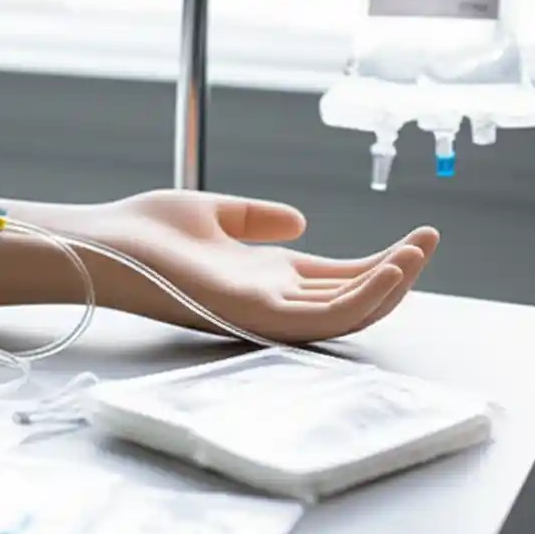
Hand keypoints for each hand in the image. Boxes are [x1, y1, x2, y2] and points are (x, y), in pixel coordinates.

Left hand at [87, 189, 438, 342]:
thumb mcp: (218, 214)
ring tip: (418, 254)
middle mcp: (269, 300)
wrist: (106, 242)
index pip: (336, 277)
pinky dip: (361, 298)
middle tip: (428, 242)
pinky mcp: (253, 315)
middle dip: (395, 274)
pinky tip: (388, 270)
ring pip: (344, 315)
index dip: (379, 260)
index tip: (416, 236)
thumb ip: (259, 218)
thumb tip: (300, 218)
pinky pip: (321, 319)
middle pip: (348, 296)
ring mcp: (263, 311)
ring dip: (388, 289)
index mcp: (264, 278)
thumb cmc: (145, 232)